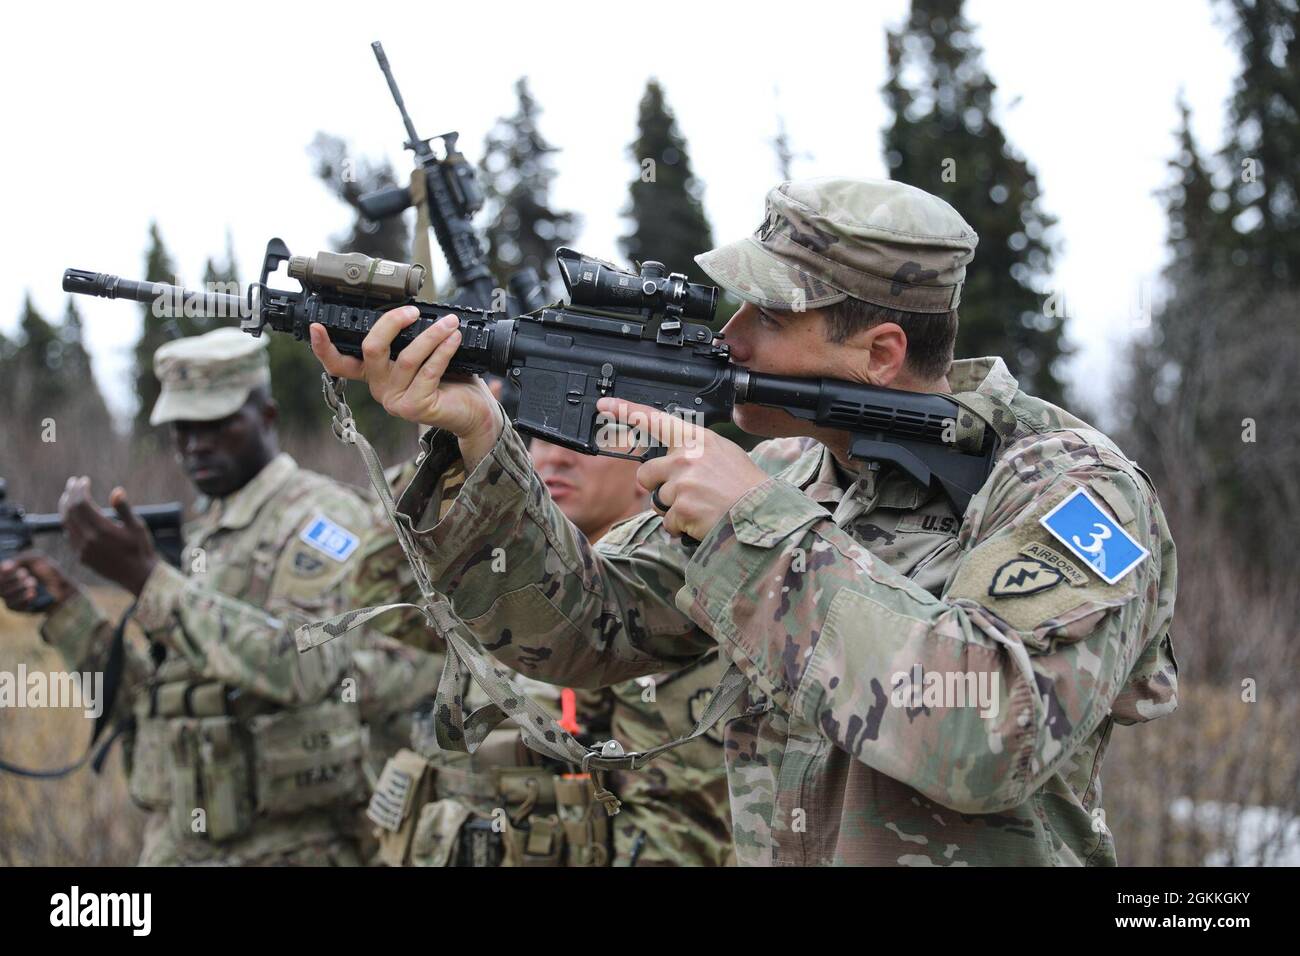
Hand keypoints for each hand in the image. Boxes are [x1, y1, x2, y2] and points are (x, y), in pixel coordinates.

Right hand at [0, 552, 75, 612]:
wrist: (63, 584)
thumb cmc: (48, 570)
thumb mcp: (35, 558)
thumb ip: (20, 559)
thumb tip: (4, 565)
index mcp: (7, 573)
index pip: (0, 575)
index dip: (3, 573)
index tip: (13, 568)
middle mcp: (6, 585)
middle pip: (0, 585)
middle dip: (11, 579)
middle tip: (25, 574)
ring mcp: (11, 597)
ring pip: (5, 595)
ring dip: (18, 587)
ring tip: (32, 582)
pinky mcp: (18, 608)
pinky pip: (13, 605)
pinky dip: (22, 598)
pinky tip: (32, 593)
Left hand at [59, 478, 157, 596]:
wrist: (138, 575)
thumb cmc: (141, 548)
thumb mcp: (137, 526)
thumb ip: (124, 509)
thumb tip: (117, 491)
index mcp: (102, 530)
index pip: (82, 504)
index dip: (80, 489)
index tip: (84, 480)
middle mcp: (89, 540)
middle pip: (70, 511)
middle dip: (70, 494)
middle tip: (73, 482)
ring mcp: (82, 549)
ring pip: (66, 523)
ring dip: (66, 507)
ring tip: (69, 496)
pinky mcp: (81, 557)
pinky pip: (69, 535)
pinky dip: (68, 521)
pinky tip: (74, 516)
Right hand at [309, 306, 502, 468]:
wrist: (473, 413)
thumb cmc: (451, 382)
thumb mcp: (423, 356)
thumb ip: (408, 340)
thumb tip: (410, 310)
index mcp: (375, 374)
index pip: (341, 363)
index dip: (324, 348)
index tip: (316, 327)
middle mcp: (380, 388)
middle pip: (371, 349)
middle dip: (391, 323)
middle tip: (413, 311)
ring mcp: (395, 400)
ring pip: (406, 357)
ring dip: (431, 335)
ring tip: (449, 323)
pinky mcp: (415, 407)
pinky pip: (428, 370)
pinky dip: (443, 350)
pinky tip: (454, 339)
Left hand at [597, 398, 768, 541]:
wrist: (763, 514)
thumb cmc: (746, 487)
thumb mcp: (724, 454)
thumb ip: (696, 451)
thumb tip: (674, 458)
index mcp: (697, 439)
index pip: (656, 420)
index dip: (627, 411)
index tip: (605, 404)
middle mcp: (686, 457)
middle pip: (646, 474)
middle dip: (658, 487)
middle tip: (686, 494)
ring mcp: (682, 482)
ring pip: (658, 501)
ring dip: (674, 510)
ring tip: (703, 507)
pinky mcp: (681, 508)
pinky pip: (669, 523)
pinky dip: (683, 527)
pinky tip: (703, 521)